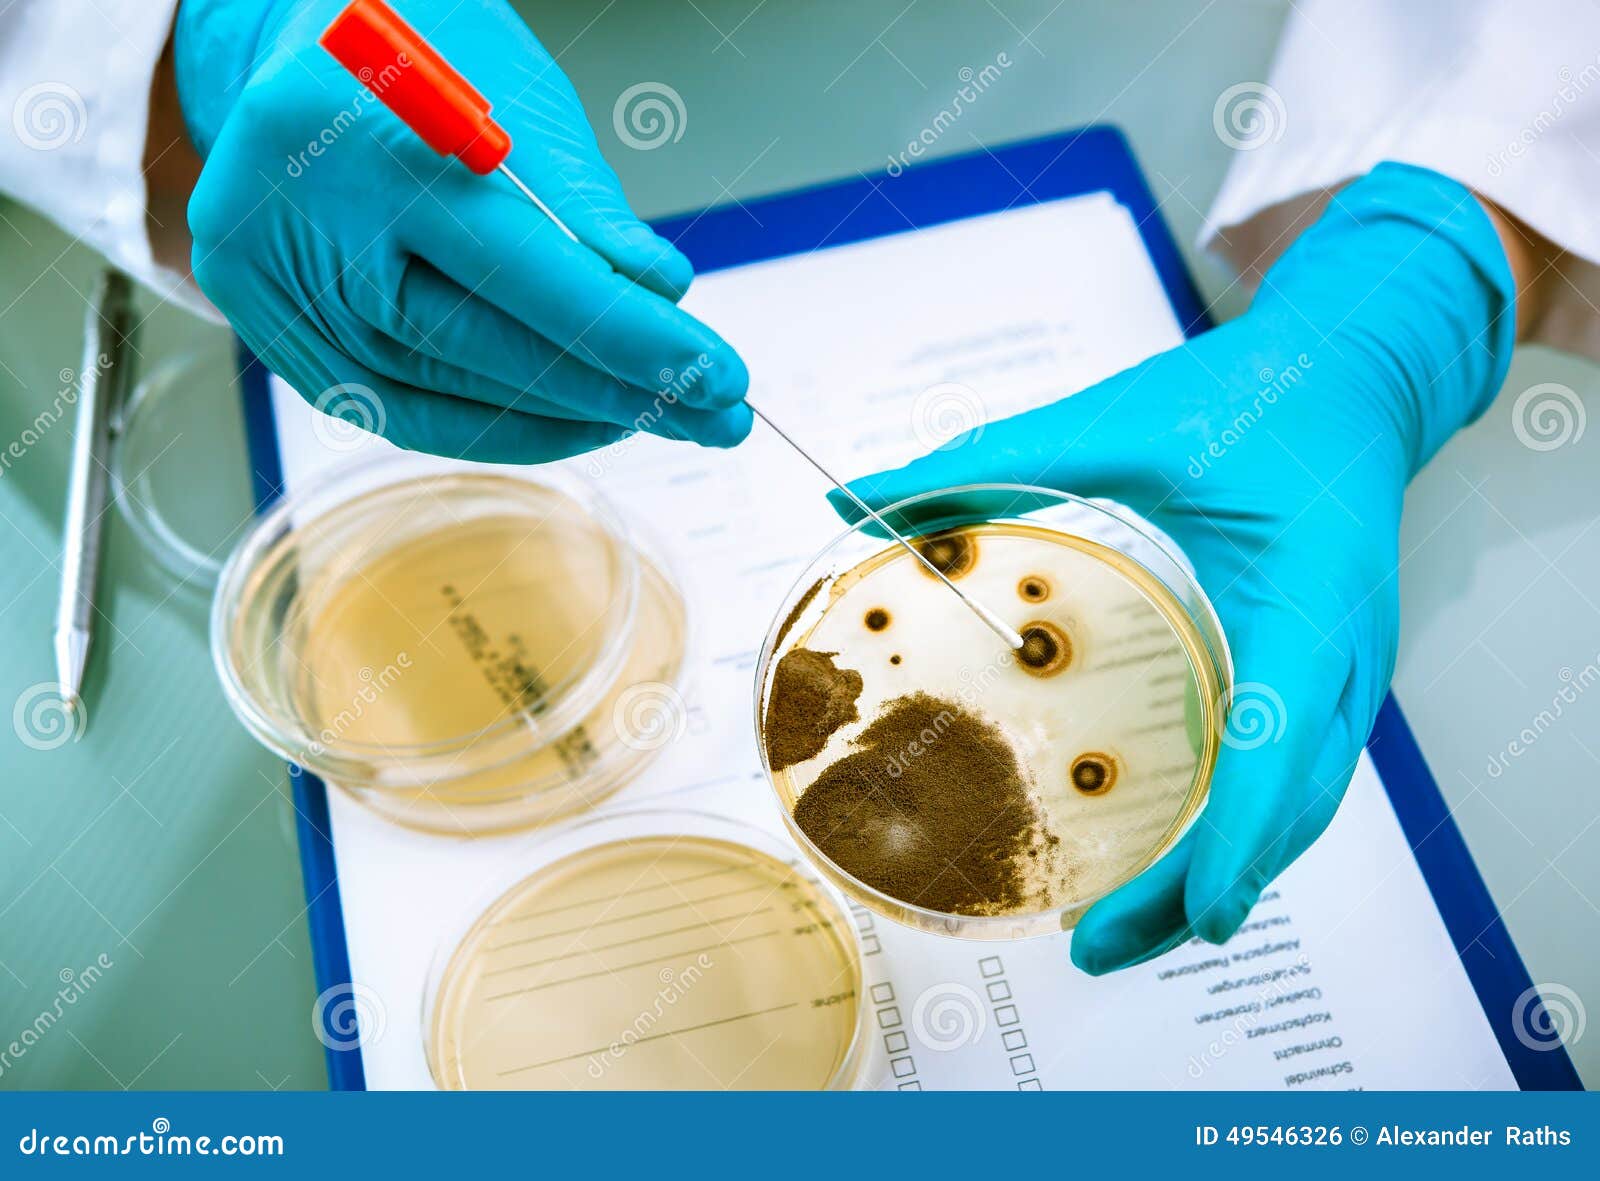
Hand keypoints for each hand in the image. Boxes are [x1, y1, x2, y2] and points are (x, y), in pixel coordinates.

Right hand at [175, 0, 749, 461]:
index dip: (631, 337)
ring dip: (573, 417)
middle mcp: (313, 230)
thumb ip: (583, 203)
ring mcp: (284, 297)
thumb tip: (660, 295)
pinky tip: (579, 421)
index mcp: (377, 143)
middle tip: (717, 415)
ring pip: (456, 396)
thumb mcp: (515, 92)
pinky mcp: (283, 340)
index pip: (529, 273)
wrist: (294, 43)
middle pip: (491, 350)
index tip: (719, 377)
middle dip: (621, 391)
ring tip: (660, 411)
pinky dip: (505, 425)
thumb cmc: (421, 50)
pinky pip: (411, 414)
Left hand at [832, 165, 1517, 971]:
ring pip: (1300, 804)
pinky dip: (1238, 829)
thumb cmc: (1250, 394)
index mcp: (1308, 596)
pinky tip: (1173, 856)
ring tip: (1122, 931)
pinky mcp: (1330, 671)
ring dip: (1222, 875)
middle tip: (1097, 950)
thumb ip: (987, 459)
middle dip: (1207, 890)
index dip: (1245, 834)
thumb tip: (857, 496)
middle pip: (1293, 808)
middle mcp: (1346, 653)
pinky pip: (1293, 772)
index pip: (1289, 738)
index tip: (1203, 915)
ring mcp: (1349, 670)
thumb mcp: (1118, 421)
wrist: (1354, 372)